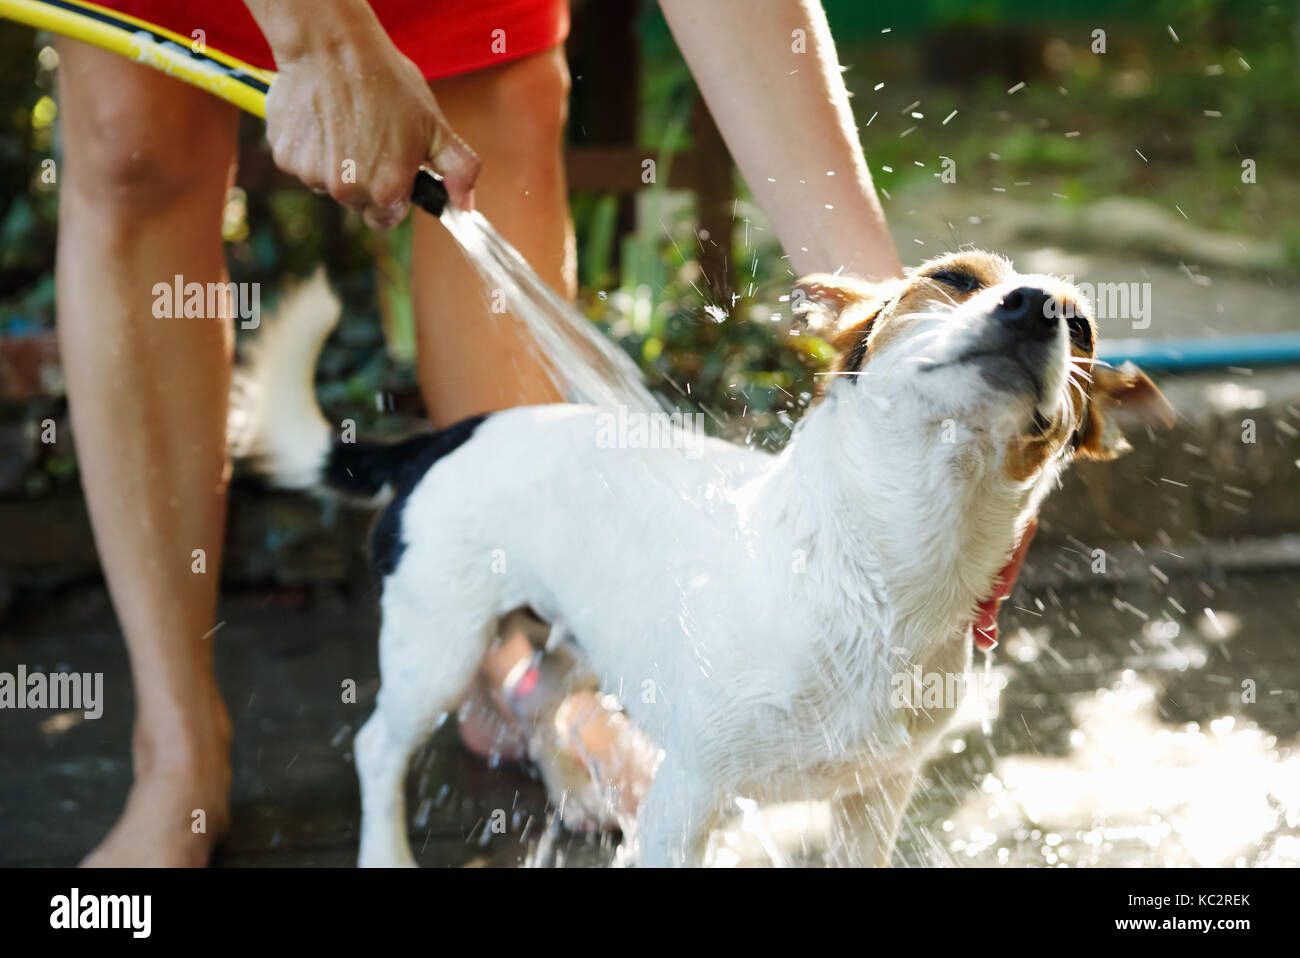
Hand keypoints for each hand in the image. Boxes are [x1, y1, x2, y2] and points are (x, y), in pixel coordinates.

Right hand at [257, 5, 478, 225]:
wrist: (332, 46)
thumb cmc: (388, 84)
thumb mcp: (436, 126)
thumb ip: (458, 171)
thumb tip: (464, 205)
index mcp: (386, 191)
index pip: (388, 217)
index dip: (394, 193)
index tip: (393, 167)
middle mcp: (346, 191)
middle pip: (358, 201)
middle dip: (366, 178)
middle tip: (371, 136)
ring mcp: (311, 175)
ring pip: (328, 182)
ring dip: (337, 162)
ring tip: (346, 123)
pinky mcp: (285, 157)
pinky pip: (302, 163)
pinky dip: (311, 147)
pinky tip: (322, 118)